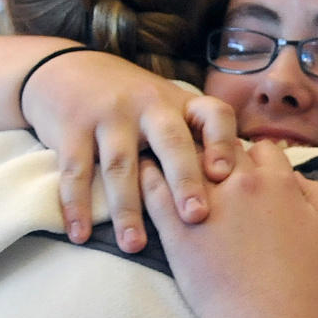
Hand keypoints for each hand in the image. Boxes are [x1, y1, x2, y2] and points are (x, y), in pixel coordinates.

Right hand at [20, 50, 238, 248]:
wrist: (69, 71)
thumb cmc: (135, 106)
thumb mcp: (171, 111)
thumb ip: (200, 141)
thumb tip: (248, 186)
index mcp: (180, 104)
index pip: (213, 115)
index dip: (223, 142)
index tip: (227, 174)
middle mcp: (148, 105)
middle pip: (171, 142)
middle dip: (184, 180)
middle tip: (197, 217)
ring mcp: (109, 115)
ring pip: (120, 165)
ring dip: (127, 209)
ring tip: (134, 246)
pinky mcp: (72, 127)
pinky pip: (75, 170)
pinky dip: (76, 205)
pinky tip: (79, 234)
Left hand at [141, 140, 317, 317]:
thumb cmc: (307, 287)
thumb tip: (300, 179)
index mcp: (279, 183)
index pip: (262, 150)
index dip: (255, 159)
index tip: (247, 171)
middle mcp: (242, 184)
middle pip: (223, 149)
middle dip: (218, 154)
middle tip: (210, 168)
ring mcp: (206, 203)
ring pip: (187, 159)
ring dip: (182, 158)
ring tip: (172, 162)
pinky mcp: (176, 228)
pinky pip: (154, 189)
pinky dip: (148, 176)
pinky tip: (145, 175)